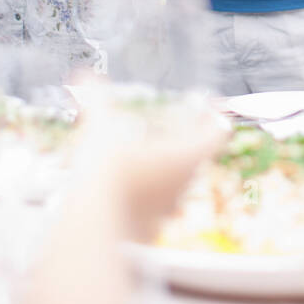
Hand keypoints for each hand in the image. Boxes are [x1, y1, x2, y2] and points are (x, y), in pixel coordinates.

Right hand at [69, 87, 227, 240]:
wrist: (93, 226)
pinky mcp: (149, 228)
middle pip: (197, 156)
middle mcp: (185, 183)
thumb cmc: (108, 173)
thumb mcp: (101, 125)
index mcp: (186, 154)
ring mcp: (169, 209)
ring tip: (142, 155)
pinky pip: (154, 205)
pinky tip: (121, 187)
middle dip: (184, 139)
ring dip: (163, 168)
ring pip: (175, 182)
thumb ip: (96, 98)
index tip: (208, 104)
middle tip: (171, 126)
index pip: (218, 131)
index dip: (214, 114)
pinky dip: (144, 193)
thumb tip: (85, 74)